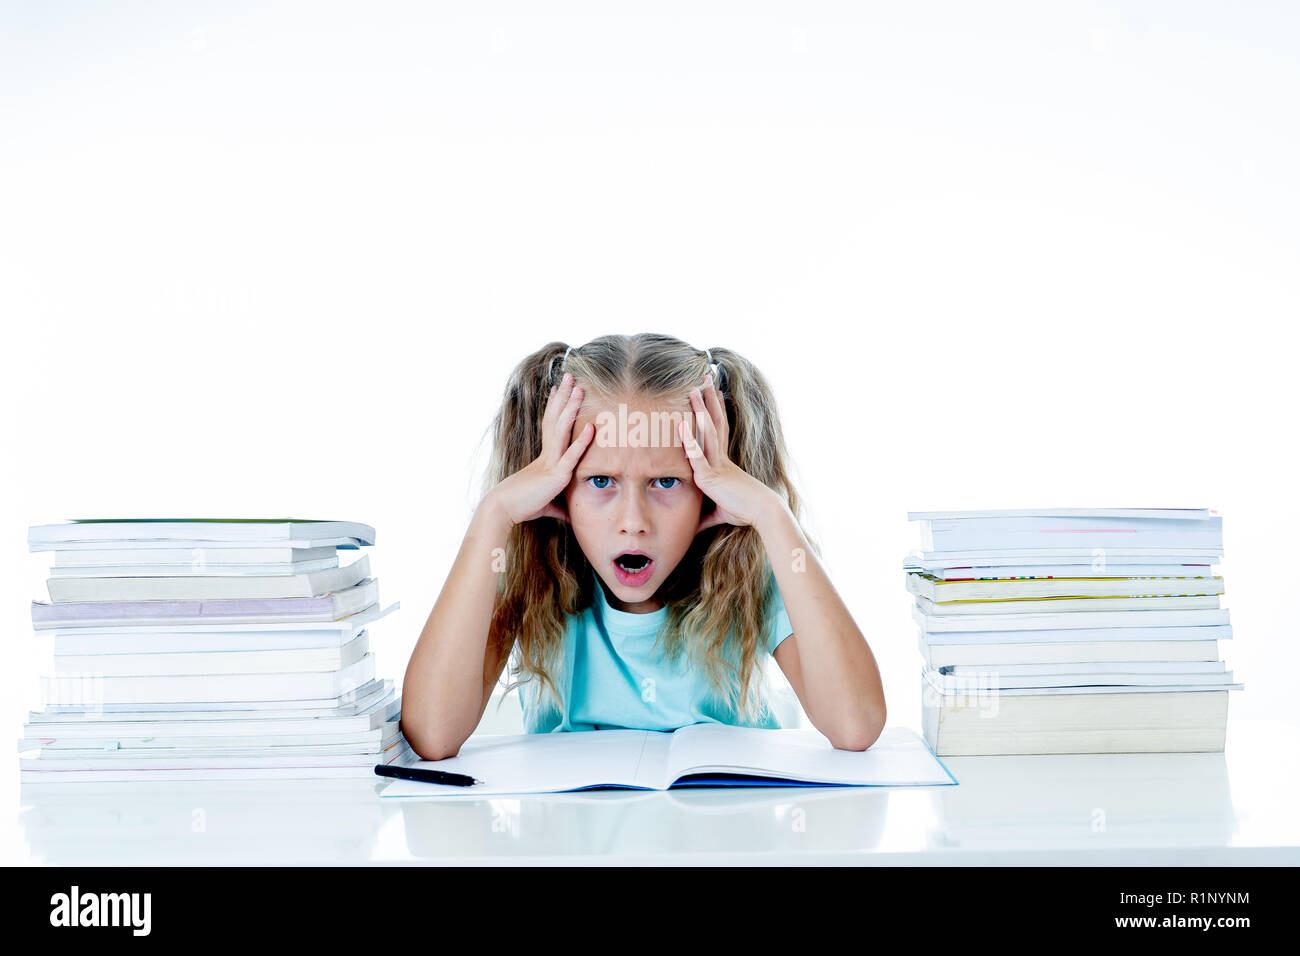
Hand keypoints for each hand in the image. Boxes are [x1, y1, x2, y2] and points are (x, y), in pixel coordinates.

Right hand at [487, 372, 594, 524]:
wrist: (503, 510)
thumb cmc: (522, 506)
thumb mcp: (546, 505)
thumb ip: (560, 507)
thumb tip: (569, 516)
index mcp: (545, 458)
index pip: (551, 426)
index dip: (556, 406)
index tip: (559, 389)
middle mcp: (548, 455)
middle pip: (557, 419)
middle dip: (564, 397)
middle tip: (570, 377)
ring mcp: (551, 462)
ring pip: (562, 429)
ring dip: (571, 408)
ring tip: (578, 388)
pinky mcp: (555, 475)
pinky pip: (571, 456)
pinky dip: (582, 442)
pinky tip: (592, 427)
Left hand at [678, 373, 776, 533]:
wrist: (762, 513)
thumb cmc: (745, 511)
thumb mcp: (721, 513)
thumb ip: (706, 516)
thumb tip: (695, 527)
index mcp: (723, 462)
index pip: (718, 430)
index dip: (715, 410)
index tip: (713, 392)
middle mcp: (720, 458)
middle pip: (713, 422)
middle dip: (708, 399)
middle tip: (703, 378)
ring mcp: (716, 464)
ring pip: (706, 431)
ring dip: (699, 409)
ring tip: (693, 388)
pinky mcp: (711, 475)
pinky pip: (698, 455)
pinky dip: (689, 440)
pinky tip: (681, 424)